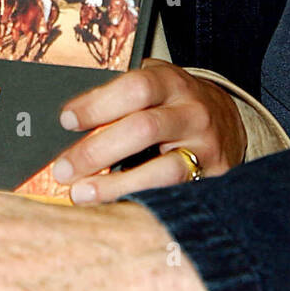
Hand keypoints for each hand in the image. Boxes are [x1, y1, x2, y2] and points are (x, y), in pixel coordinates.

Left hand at [52, 57, 247, 202]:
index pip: (135, 87)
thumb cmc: (174, 104)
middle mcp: (192, 112)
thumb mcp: (155, 86)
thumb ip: (120, 93)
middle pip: (143, 129)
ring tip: (80, 193)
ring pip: (163, 170)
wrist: (226, 122)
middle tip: (63, 168)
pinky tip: (114, 208)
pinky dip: (140, 202)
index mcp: (172, 83)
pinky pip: (174, 196)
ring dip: (116, 185)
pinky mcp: (214, 178)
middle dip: (97, 150)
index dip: (98, 104)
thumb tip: (69, 120)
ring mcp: (205, 148)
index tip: (67, 121)